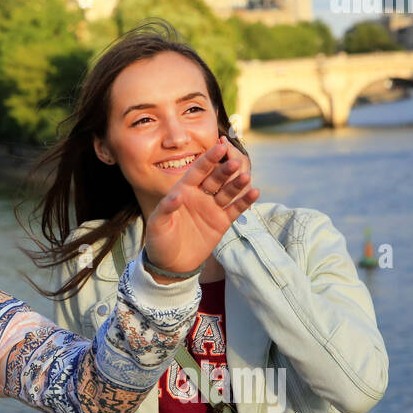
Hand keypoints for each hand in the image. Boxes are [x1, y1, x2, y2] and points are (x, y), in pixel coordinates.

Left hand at [143, 136, 258, 274]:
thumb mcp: (158, 224)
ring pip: (227, 192)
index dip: (208, 159)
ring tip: (247, 176)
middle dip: (225, 170)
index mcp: (183, 190)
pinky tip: (255, 192)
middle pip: (215, 179)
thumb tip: (177, 194)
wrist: (171, 264)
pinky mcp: (222, 221)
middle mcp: (199, 195)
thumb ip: (166, 208)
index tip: (219, 147)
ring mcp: (212, 208)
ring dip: (237, 184)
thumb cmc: (159, 241)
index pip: (198, 171)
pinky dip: (245, 201)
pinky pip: (235, 208)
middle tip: (235, 162)